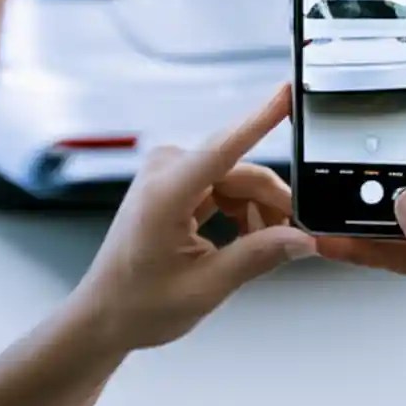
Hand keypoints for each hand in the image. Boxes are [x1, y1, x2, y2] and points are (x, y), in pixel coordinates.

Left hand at [74, 85, 317, 351]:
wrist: (104, 313)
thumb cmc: (138, 302)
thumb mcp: (206, 287)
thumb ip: (258, 256)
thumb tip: (301, 239)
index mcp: (166, 194)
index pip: (225, 147)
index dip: (261, 118)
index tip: (287, 92)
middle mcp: (164, 173)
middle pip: (240, 171)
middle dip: (270, 201)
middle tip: (294, 236)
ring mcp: (167, 174)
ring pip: (235, 178)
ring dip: (255, 208)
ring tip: (262, 246)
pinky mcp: (172, 182)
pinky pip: (221, 183)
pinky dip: (239, 208)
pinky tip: (245, 237)